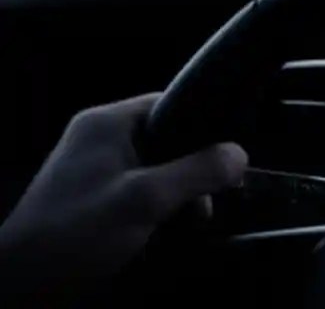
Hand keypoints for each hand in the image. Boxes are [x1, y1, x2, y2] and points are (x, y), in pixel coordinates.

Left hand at [0, 93, 247, 302]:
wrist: (21, 283)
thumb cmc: (75, 232)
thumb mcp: (145, 199)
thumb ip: (197, 172)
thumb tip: (240, 155)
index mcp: (106, 122)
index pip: (170, 103)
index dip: (204, 126)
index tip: (229, 156)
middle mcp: (99, 138)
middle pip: (168, 139)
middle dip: (194, 169)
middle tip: (207, 200)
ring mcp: (93, 169)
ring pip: (157, 168)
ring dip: (177, 193)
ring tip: (188, 220)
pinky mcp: (92, 197)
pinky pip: (139, 190)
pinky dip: (157, 207)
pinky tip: (164, 229)